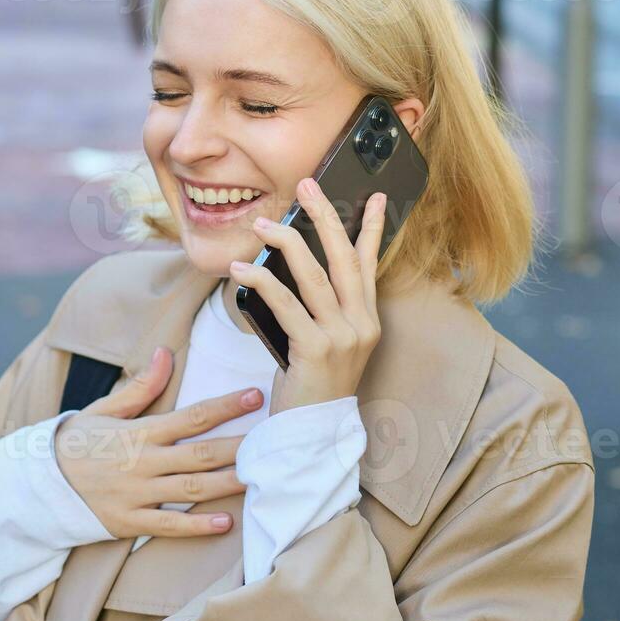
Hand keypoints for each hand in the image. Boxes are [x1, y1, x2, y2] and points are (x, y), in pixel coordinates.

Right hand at [54, 347, 263, 538]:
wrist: (36, 486)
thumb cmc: (76, 444)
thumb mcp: (103, 410)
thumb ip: (140, 387)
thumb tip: (165, 353)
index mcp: (139, 432)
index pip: (191, 416)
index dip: (225, 406)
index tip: (255, 395)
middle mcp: (142, 463)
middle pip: (200, 454)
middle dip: (239, 445)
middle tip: (274, 439)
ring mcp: (136, 495)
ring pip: (191, 489)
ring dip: (228, 484)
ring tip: (261, 477)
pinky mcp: (129, 522)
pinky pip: (168, 525)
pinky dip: (197, 526)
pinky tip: (225, 523)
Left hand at [230, 177, 386, 413]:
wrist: (313, 435)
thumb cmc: (312, 388)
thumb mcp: (325, 344)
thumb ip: (319, 310)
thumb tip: (289, 268)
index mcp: (367, 320)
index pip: (370, 264)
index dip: (373, 228)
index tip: (376, 197)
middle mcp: (361, 324)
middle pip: (344, 258)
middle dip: (325, 216)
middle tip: (308, 185)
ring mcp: (342, 336)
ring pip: (314, 275)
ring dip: (287, 243)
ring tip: (262, 223)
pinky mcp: (316, 349)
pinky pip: (287, 303)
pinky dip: (262, 281)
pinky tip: (242, 269)